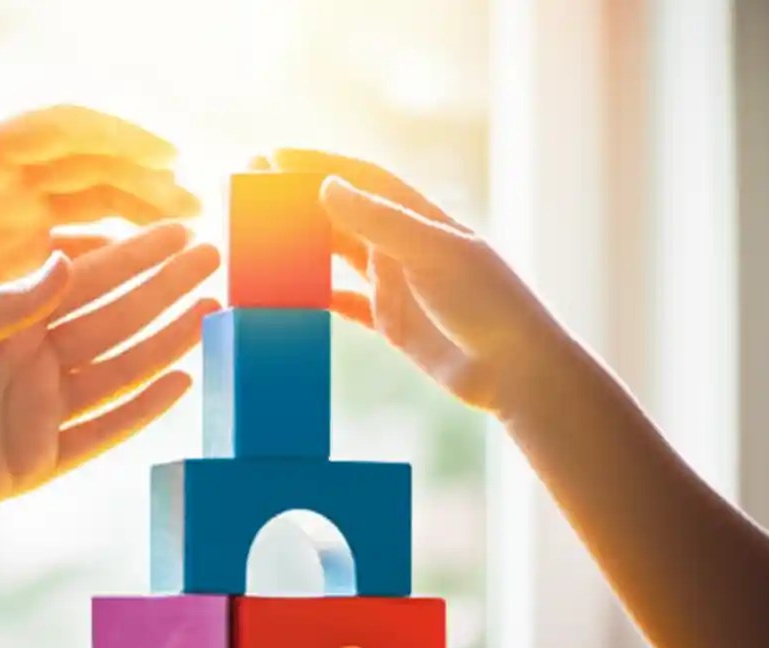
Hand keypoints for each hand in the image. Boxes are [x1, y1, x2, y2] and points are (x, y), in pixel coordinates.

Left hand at [0, 105, 199, 357]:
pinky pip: (77, 256)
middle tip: (197, 209)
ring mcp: (11, 230)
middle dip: (147, 182)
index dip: (119, 137)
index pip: (61, 133)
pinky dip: (115, 260)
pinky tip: (146, 281)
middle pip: (91, 171)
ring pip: (92, 211)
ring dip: (140, 220)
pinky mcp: (12, 269)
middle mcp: (3, 191)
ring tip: (188, 238)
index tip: (169, 154)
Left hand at [0, 223, 219, 525]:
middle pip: (114, 320)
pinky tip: (182, 383)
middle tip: (213, 261)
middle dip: (164, 290)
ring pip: (119, 371)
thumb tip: (67, 259)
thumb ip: (9, 302)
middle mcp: (35, 360)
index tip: (178, 231)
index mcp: (11, 319)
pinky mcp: (42, 459)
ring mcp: (42, 410)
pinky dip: (141, 411)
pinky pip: (103, 432)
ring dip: (166, 343)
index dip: (133, 255)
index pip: (85, 280)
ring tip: (213, 313)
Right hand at [257, 149, 565, 412]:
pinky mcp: (392, 323)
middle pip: (341, 214)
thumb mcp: (433, 255)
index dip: (316, 164)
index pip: (360, 179)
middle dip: (298, 201)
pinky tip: (289, 296)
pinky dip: (317, 296)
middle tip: (251, 193)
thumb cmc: (489, 305)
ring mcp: (397, 284)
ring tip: (259, 239)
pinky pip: (345, 304)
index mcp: (420, 219)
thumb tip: (325, 187)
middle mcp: (405, 246)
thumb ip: (380, 222)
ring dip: (300, 245)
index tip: (270, 157)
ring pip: (337, 256)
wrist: (517, 371)